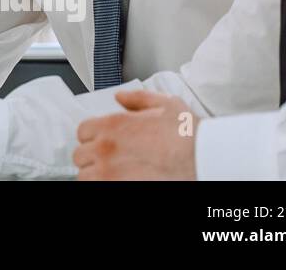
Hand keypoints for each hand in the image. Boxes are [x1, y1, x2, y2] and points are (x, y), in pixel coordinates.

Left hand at [74, 89, 197, 179]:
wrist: (204, 160)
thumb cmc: (189, 137)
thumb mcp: (167, 105)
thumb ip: (138, 98)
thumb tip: (121, 97)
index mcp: (113, 126)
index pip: (83, 132)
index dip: (94, 137)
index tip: (103, 142)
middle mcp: (106, 149)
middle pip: (81, 156)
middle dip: (93, 157)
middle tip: (109, 161)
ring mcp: (109, 173)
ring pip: (85, 177)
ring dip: (95, 175)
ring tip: (112, 175)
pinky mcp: (118, 190)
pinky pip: (96, 190)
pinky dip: (104, 185)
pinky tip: (120, 182)